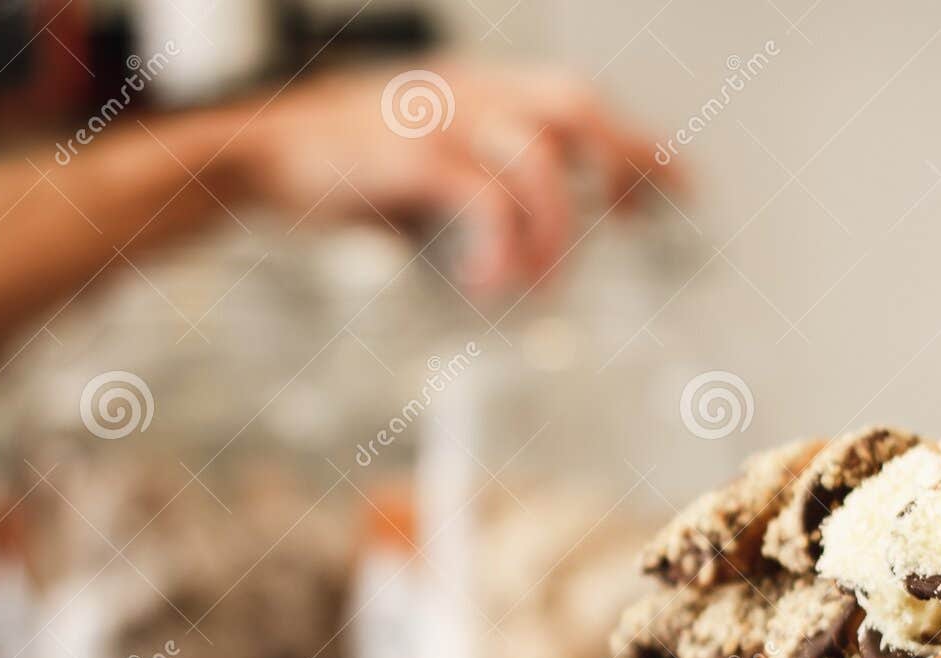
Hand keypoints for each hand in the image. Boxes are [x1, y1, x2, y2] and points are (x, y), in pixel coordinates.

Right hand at [222, 61, 680, 292]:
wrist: (259, 152)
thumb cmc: (345, 163)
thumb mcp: (425, 153)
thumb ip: (481, 173)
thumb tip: (535, 225)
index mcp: (481, 88)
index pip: (581, 103)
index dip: (637, 144)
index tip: (682, 187)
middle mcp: (470, 91)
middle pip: (574, 108)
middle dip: (616, 165)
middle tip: (627, 223)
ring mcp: (442, 118)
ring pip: (535, 162)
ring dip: (553, 232)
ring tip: (539, 286)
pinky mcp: (412, 157)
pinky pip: (482, 200)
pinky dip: (501, 248)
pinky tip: (487, 284)